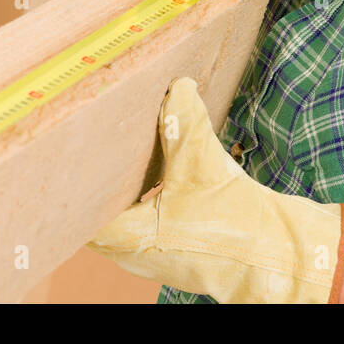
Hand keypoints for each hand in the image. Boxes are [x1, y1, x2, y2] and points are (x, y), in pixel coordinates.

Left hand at [86, 78, 343, 302]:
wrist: (276, 258)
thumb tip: (177, 85)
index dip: (69, 187)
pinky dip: (136, 203)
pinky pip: (137, 227)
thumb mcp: (204, 163)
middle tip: (84, 151)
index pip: (78, 214)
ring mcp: (149, 258)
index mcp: (129, 237)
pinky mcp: (168, 255)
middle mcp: (131, 254)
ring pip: (116, 223)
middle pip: (93, 218)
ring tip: (111, 160)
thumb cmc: (236, 221)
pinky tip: (146, 178)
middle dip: (90, 187)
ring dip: (115, 196)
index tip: (66, 158)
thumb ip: (184, 122)